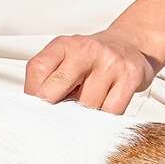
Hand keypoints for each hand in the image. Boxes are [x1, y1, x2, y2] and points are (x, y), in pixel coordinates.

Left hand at [24, 28, 162, 114]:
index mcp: (63, 44)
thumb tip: (38, 113)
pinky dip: (104, 118)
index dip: (34, 97)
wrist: (130, 45)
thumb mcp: (64, 59)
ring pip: (85, 106)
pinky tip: (104, 108)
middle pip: (54, 91)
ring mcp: (110, 62)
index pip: (37, 71)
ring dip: (84, 115)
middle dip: (54, 110)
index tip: (39, 109)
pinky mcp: (131, 76)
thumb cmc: (91, 59)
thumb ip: (48, 80)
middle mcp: (86, 49)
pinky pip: (110, 111)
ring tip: (88, 105)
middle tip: (59, 117)